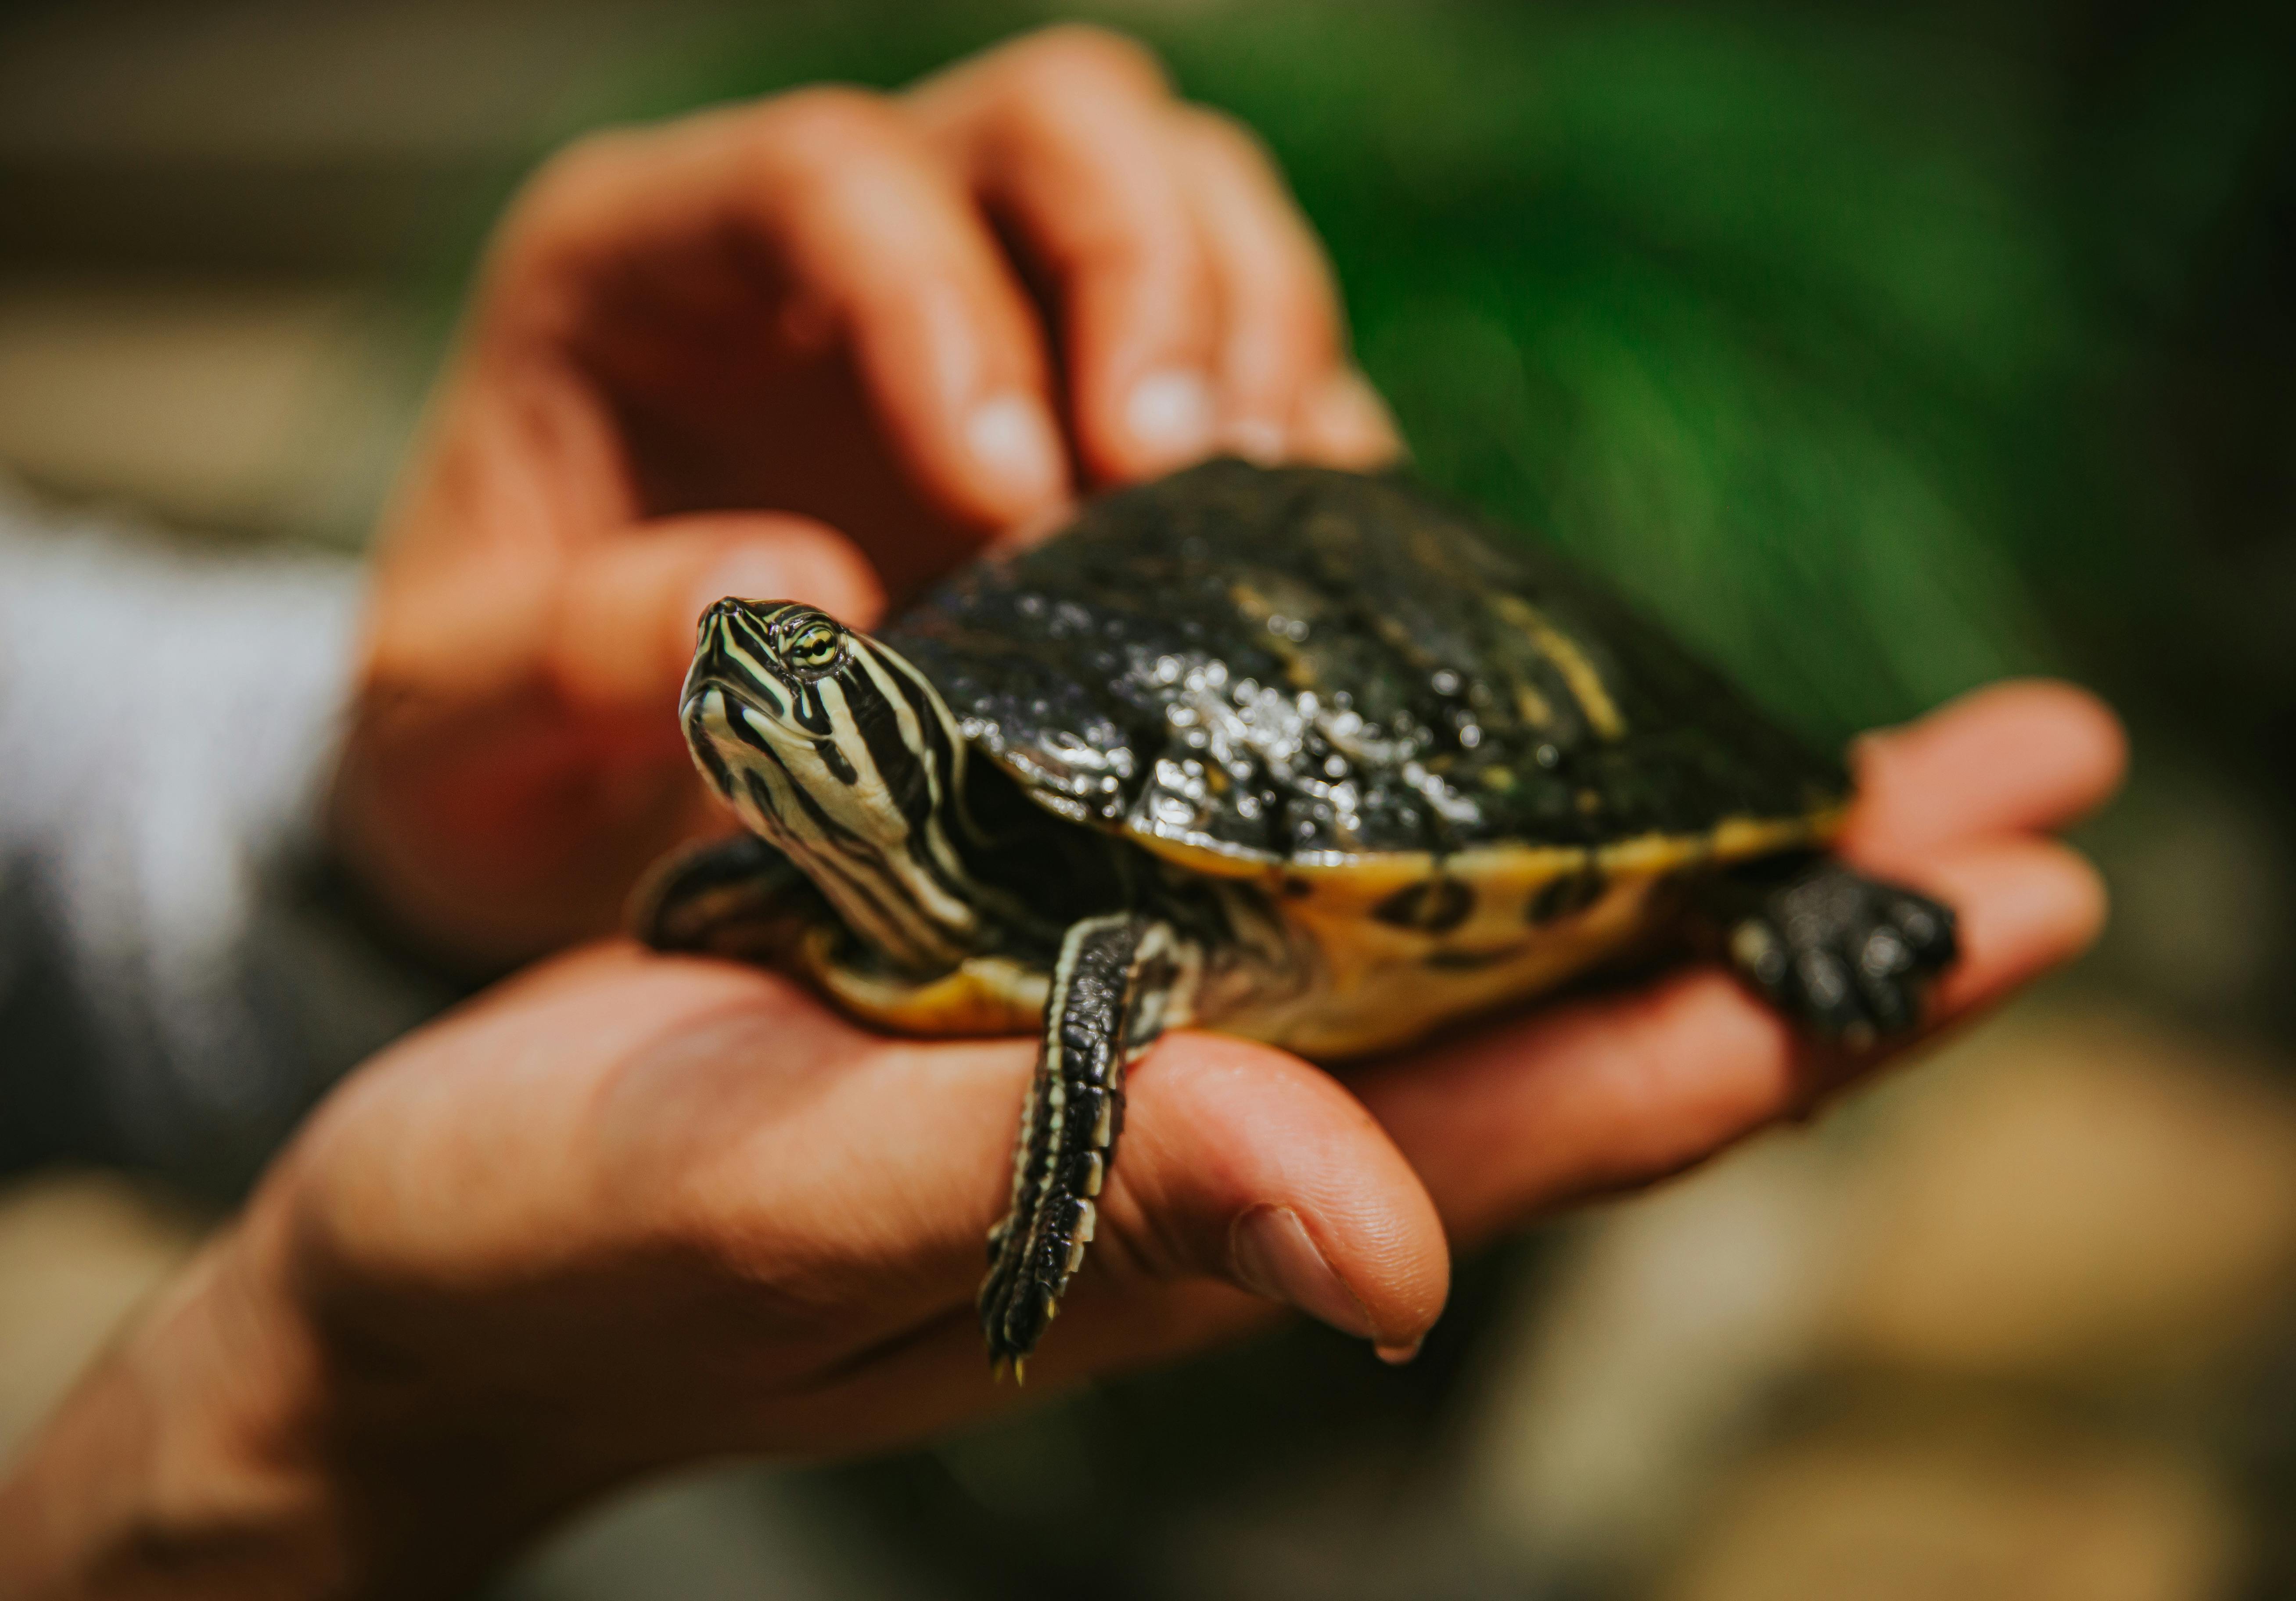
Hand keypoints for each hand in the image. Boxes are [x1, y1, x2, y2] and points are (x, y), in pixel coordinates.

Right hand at [0, 681, 2118, 1596]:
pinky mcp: (1058, 994)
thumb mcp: (817, 1206)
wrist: (425, 1278)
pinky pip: (1335, 918)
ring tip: (1878, 766)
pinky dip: (1484, 844)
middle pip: (1595, 1015)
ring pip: (1498, 958)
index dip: (1809, 1003)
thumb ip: (1098, 1199)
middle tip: (2046, 783)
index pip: (1578, 1097)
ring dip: (1689, 858)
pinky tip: (1552, 781)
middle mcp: (1224, 1129)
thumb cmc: (581, 1250)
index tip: (2019, 891)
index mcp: (1198, 1192)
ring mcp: (1153, 1064)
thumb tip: (1402, 1254)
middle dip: (1825, 912)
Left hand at [332, 25, 1399, 972]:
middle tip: (1172, 471)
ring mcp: (988, 316)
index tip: (1012, 496)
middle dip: (1143, 270)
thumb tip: (789, 592)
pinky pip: (1249, 347)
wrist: (566, 806)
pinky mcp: (1091, 422)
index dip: (941, 302)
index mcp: (650, 262)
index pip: (824, 175)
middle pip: (1050, 124)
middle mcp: (838, 249)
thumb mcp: (449, 726)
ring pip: (1180, 187)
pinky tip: (1299, 555)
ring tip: (1257, 505)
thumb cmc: (492, 745)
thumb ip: (562, 657)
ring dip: (1252, 325)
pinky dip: (1303, 429)